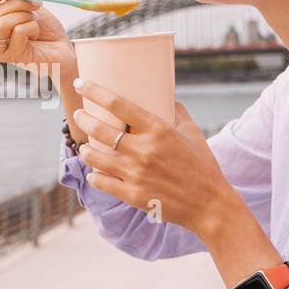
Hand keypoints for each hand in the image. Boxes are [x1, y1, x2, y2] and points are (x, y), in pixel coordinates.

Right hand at [0, 0, 75, 75]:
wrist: (62, 48)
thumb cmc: (44, 28)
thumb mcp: (28, 5)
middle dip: (17, 3)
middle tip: (37, 3)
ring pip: (0, 24)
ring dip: (23, 15)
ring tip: (36, 18)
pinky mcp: (10, 57)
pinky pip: (17, 32)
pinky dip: (32, 27)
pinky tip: (37, 33)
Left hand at [69, 76, 238, 235]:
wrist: (209, 204)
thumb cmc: (202, 165)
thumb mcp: (192, 132)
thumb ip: (176, 111)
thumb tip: (164, 95)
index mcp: (158, 130)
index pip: (118, 104)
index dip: (94, 91)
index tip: (81, 84)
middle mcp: (144, 150)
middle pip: (100, 129)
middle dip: (83, 119)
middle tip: (79, 115)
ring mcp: (136, 174)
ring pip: (95, 157)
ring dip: (85, 150)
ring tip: (85, 146)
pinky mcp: (132, 195)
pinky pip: (102, 182)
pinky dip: (94, 176)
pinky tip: (94, 172)